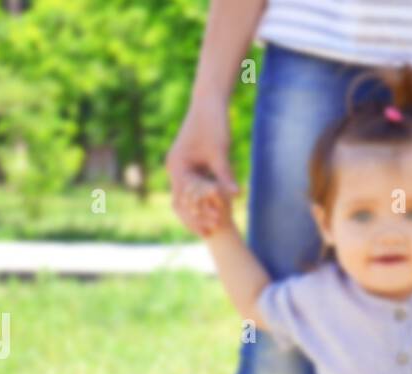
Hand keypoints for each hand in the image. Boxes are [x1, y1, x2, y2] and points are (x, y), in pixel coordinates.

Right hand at [166, 96, 238, 233]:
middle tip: (210, 233)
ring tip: (214, 227)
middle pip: (183, 201)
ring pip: (189, 195)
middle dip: (195, 218)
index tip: (209, 228)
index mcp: (177, 165)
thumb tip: (235, 196)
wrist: (210, 101)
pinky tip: (218, 210)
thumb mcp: (220, 151)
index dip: (196, 215)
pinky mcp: (192, 164)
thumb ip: (225, 175)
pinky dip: (205, 199)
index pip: (183, 199)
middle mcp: (176, 168)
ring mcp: (183, 166)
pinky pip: (196, 187)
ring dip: (200, 210)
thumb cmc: (213, 122)